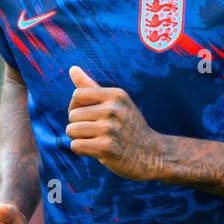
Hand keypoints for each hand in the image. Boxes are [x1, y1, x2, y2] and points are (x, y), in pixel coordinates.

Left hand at [66, 65, 164, 180]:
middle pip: (72, 115)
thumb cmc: (128, 126)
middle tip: (97, 131)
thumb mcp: (116, 102)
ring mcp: (110, 129)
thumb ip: (91, 86)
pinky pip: (76, 146)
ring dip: (79, 138)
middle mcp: (114, 110)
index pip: (77, 95)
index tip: (89, 114)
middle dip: (78, 125)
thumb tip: (72, 68)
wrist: (151, 154)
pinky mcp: (107, 148)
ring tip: (96, 140)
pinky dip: (81, 150)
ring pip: (71, 130)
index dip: (77, 106)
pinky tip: (96, 150)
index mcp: (116, 95)